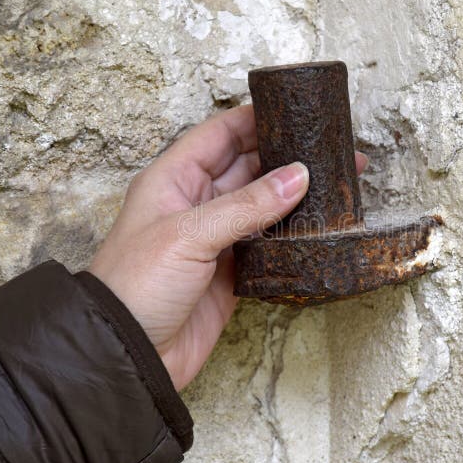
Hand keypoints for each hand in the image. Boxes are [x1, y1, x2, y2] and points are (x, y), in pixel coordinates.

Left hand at [88, 105, 367, 389]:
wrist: (128, 354)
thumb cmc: (136, 285)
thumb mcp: (189, 234)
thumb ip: (246, 206)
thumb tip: (298, 177)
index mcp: (173, 179)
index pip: (219, 134)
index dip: (255, 118)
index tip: (295, 108)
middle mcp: (195, 203)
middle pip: (247, 166)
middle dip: (286, 155)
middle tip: (330, 149)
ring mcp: (215, 238)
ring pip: (262, 205)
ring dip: (294, 195)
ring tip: (335, 183)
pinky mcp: (231, 271)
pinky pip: (267, 243)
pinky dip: (291, 234)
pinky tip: (317, 225)